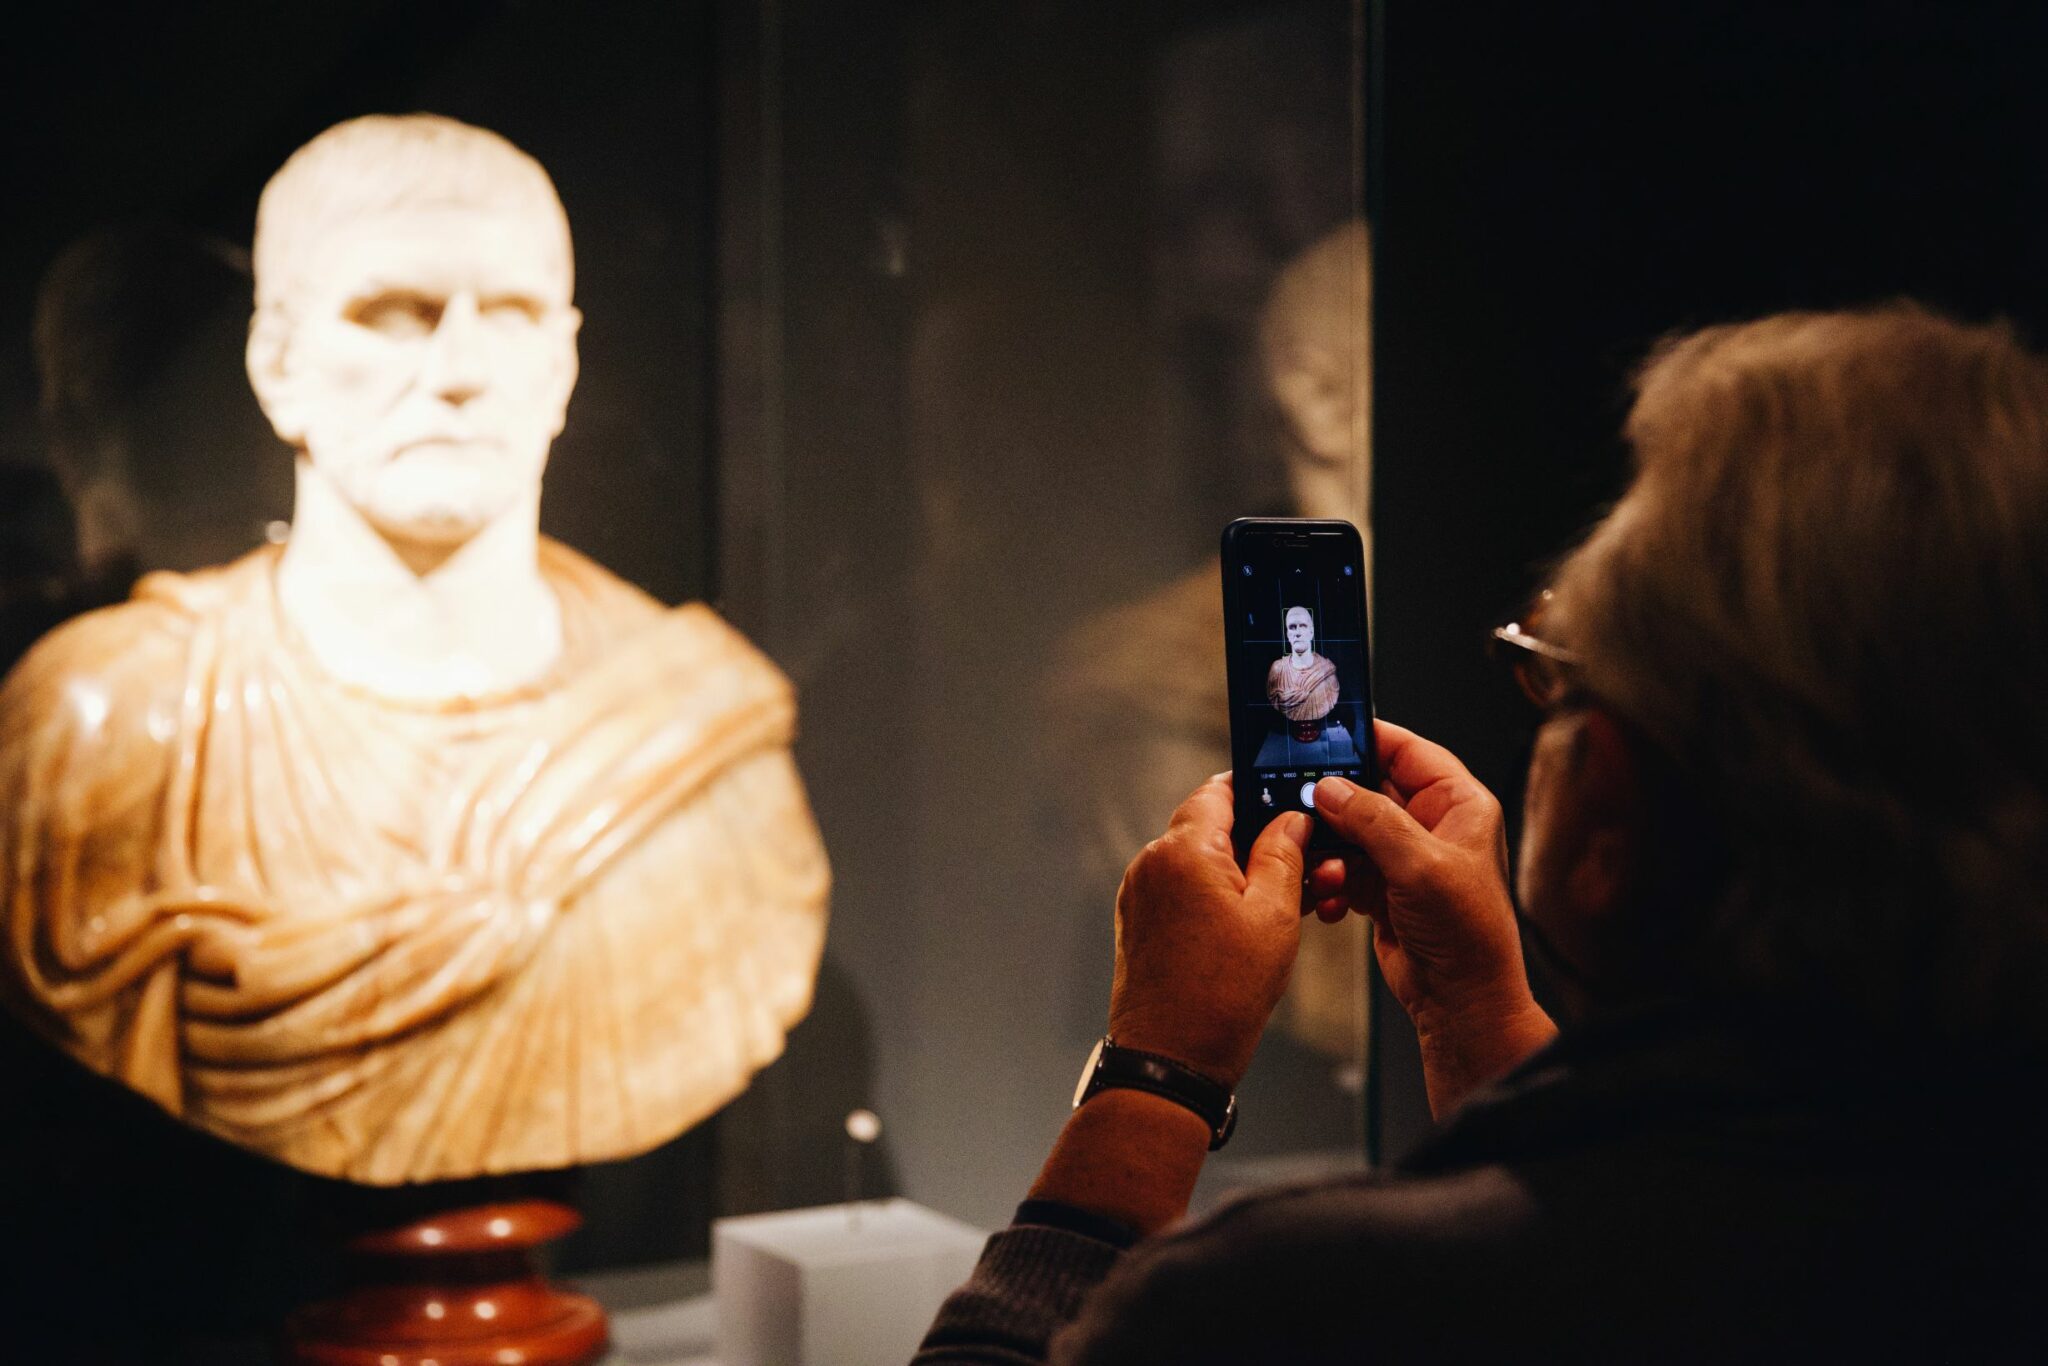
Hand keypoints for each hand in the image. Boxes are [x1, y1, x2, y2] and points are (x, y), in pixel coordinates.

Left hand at [1108, 775, 1312, 1087]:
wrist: (1172, 1058)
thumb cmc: (1221, 996)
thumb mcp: (1274, 916)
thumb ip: (1284, 855)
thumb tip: (1293, 819)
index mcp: (1183, 851)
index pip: (1219, 790)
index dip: (1258, 791)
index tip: (1289, 802)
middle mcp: (1152, 863)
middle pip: (1210, 826)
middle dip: (1256, 840)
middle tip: (1300, 867)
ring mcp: (1140, 893)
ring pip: (1198, 861)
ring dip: (1237, 872)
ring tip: (1278, 908)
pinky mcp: (1138, 920)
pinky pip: (1181, 889)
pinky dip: (1213, 897)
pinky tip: (1245, 928)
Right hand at [1306, 720, 1556, 1115]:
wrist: (1460, 1001)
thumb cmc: (1467, 936)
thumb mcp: (1419, 866)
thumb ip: (1372, 820)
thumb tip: (1329, 787)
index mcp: (1457, 804)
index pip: (1407, 750)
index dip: (1366, 738)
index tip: (1323, 732)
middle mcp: (1432, 825)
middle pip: (1368, 789)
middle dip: (1333, 802)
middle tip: (1299, 803)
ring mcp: (1405, 857)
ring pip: (1348, 830)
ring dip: (1328, 849)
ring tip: (1323, 869)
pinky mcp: (1382, 887)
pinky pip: (1342, 866)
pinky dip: (1329, 880)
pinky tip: (1329, 899)